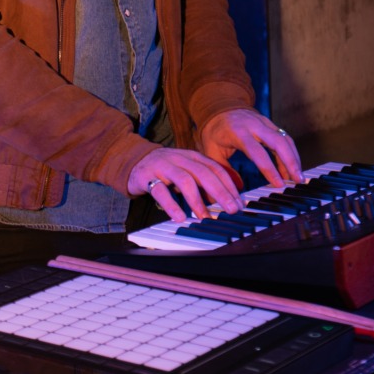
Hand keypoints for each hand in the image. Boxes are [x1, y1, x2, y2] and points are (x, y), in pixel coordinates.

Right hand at [127, 148, 242, 221]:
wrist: (134, 160)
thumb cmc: (166, 170)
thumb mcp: (186, 170)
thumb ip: (203, 181)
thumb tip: (226, 200)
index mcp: (192, 156)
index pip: (215, 169)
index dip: (229, 186)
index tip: (239, 203)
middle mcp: (180, 158)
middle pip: (204, 173)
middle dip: (220, 192)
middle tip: (231, 210)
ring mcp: (163, 166)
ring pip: (184, 180)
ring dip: (197, 200)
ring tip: (205, 217)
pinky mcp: (148, 176)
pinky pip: (160, 191)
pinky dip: (171, 205)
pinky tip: (179, 217)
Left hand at [197, 109, 302, 188]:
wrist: (218, 108)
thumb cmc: (215, 132)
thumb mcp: (211, 151)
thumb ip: (223, 170)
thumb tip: (235, 191)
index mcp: (238, 132)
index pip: (257, 152)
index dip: (270, 169)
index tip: (279, 184)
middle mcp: (254, 125)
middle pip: (278, 142)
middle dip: (290, 162)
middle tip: (297, 180)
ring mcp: (264, 122)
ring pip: (285, 139)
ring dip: (294, 158)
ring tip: (298, 177)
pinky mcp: (270, 124)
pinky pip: (284, 138)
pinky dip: (290, 152)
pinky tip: (291, 167)